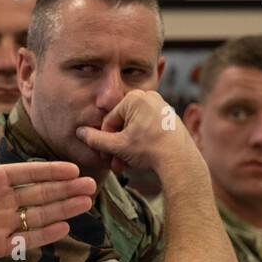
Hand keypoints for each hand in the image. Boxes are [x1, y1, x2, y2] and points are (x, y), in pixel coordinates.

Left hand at [0, 104, 95, 261]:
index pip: (29, 173)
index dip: (50, 171)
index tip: (73, 168)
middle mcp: (3, 200)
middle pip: (41, 193)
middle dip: (66, 190)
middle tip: (91, 185)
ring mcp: (3, 222)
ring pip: (40, 215)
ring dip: (63, 209)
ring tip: (86, 203)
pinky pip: (26, 238)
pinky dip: (45, 234)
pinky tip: (64, 227)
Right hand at [75, 89, 197, 174]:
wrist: (181, 161)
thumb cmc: (150, 150)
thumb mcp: (117, 146)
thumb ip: (95, 139)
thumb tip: (80, 132)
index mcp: (135, 97)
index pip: (109, 121)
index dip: (105, 141)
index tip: (107, 157)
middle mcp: (149, 96)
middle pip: (122, 124)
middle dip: (117, 146)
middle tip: (116, 164)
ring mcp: (161, 106)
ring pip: (134, 128)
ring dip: (127, 147)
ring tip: (127, 164)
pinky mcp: (169, 117)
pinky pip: (147, 128)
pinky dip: (141, 142)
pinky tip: (139, 158)